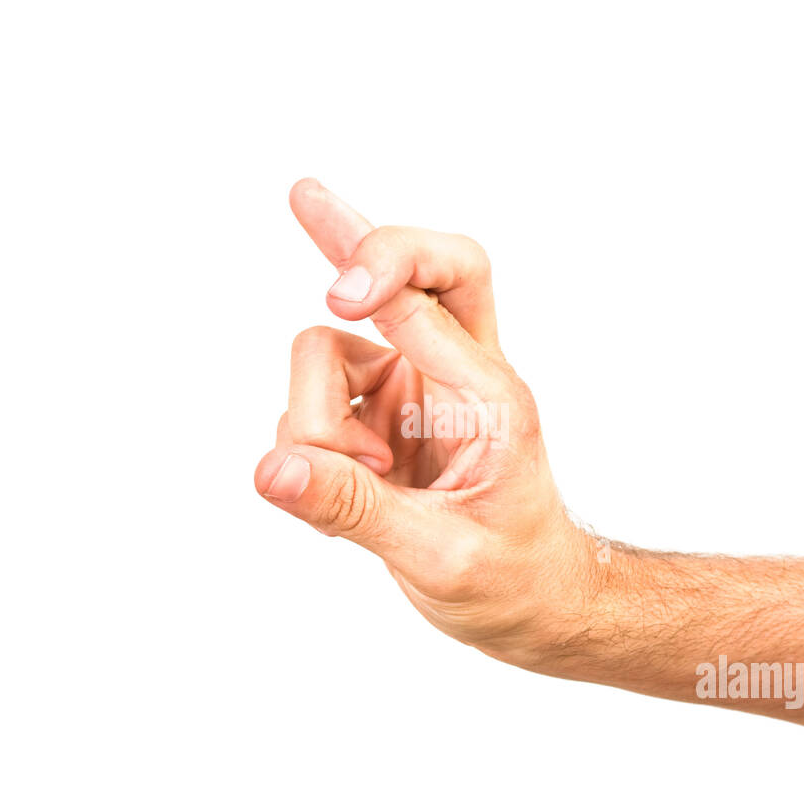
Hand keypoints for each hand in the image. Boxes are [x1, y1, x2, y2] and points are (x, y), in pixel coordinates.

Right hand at [254, 179, 594, 661]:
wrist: (533, 609)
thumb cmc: (513, 581)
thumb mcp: (440, 557)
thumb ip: (353, 509)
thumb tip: (270, 469)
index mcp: (489, 395)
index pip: (431, 296)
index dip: (378, 277)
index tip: (336, 292)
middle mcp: (452, 376)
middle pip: (416, 269)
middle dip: (360, 242)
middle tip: (303, 194)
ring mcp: (412, 392)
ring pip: (324, 355)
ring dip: (313, 417)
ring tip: (357, 484)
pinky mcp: (379, 418)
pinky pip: (310, 403)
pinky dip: (306, 446)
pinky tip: (339, 493)